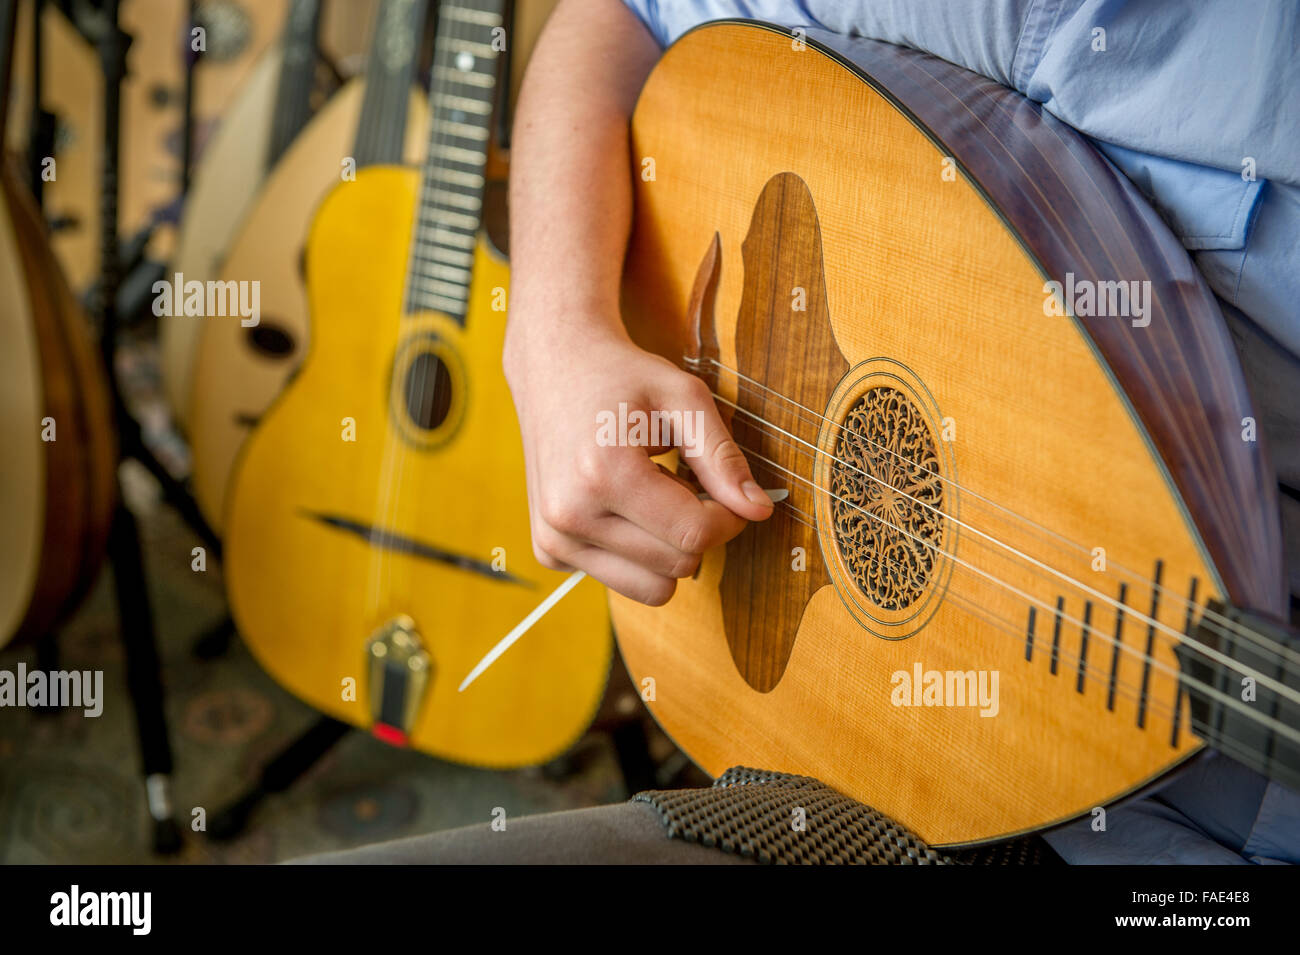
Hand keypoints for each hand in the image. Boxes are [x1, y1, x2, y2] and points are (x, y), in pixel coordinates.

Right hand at [505, 322, 774, 605]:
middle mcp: (570, 515)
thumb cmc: (622, 376)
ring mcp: (554, 538)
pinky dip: (635, 552)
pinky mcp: (547, 550)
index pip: (695, 535)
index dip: (729, 518)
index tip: (727, 491)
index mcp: (603, 473)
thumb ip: (722, 458)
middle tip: (686, 484)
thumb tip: (759, 510)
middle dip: (698, 530)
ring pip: (653, 588)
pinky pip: (621, 581)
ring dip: (668, 548)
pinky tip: (622, 505)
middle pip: (678, 565)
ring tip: (653, 497)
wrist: (554, 367)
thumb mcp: (683, 398)